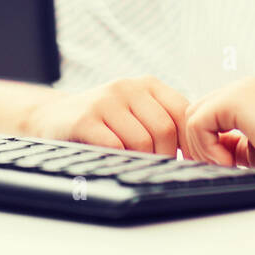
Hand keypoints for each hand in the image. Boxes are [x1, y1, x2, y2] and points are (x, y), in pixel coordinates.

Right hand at [26, 76, 188, 155]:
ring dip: (142, 162)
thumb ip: (164, 120)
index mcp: (148, 84)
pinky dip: (120, 161)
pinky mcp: (85, 119)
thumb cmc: (104, 122)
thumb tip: (200, 149)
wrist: (54, 118)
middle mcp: (128, 87)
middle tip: (158, 169)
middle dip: (165, 157)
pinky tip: (116, 162)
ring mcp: (105, 101)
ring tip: (135, 166)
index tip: (187, 162)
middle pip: (164, 129)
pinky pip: (115, 147)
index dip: (189, 142)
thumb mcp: (136, 111)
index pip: (183, 112)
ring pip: (142, 141)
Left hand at [184, 76, 254, 183]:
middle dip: (198, 143)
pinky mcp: (237, 99)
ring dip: (202, 147)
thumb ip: (227, 142)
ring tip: (230, 164)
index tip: (221, 165)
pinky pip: (197, 122)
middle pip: (194, 112)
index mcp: (248, 95)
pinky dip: (206, 146)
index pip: (205, 113)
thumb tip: (196, 149)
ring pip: (192, 116)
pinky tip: (230, 161)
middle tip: (221, 166)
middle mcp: (243, 86)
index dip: (204, 142)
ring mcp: (240, 89)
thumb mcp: (250, 149)